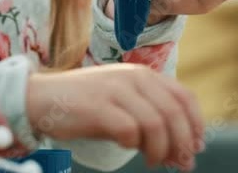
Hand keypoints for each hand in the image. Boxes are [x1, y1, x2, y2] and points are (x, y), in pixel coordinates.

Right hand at [26, 65, 203, 170]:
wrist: (40, 98)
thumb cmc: (84, 105)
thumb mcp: (122, 101)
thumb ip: (150, 115)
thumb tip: (184, 149)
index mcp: (142, 74)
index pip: (184, 97)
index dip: (196, 124)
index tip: (196, 146)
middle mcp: (132, 77)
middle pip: (174, 113)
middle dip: (182, 143)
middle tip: (180, 164)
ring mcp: (114, 90)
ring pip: (156, 124)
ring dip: (161, 150)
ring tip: (154, 162)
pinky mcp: (98, 106)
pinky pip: (129, 130)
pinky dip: (134, 145)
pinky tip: (129, 150)